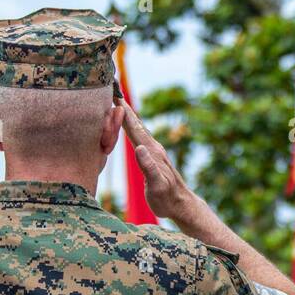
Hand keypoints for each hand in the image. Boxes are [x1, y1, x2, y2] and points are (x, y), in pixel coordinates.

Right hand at [121, 103, 195, 220]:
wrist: (182, 205)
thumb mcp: (156, 185)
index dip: (123, 111)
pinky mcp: (153, 157)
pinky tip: (129, 127)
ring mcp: (154, 151)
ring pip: (138, 129)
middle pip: (135, 123)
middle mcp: (153, 147)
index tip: (113, 94)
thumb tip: (139, 148)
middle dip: (123, 107)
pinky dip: (132, 128)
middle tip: (112, 89)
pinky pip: (139, 137)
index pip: (134, 127)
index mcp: (151, 151)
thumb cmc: (167, 198)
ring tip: (118, 102)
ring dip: (127, 115)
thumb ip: (148, 167)